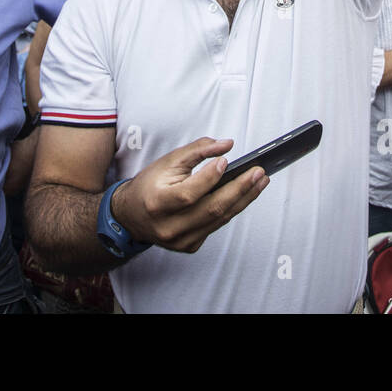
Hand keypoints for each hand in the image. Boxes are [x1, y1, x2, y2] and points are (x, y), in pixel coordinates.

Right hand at [110, 137, 267, 252]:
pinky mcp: (190, 245)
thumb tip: (226, 145)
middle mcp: (169, 226)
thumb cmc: (150, 185)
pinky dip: (231, 209)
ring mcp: (181, 240)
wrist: (131, 215)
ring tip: (260, 181)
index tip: (225, 161)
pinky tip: (243, 195)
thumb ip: (197, 151)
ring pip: (219, 219)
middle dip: (240, 189)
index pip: (189, 193)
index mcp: (158, 203)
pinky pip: (216, 226)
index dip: (209, 177)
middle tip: (259, 173)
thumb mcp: (168, 161)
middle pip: (212, 209)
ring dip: (243, 199)